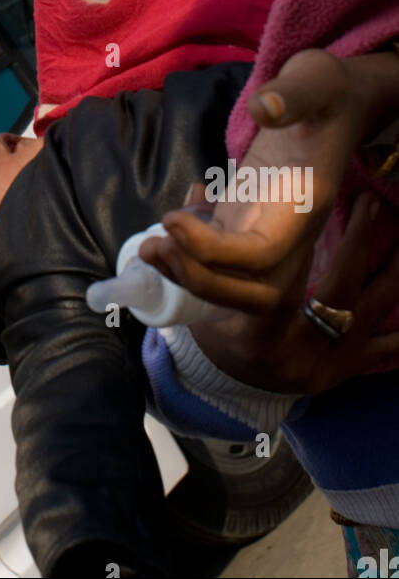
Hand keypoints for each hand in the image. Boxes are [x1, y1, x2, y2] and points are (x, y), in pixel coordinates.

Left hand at [140, 47, 398, 300]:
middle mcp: (289, 231)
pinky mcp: (247, 220)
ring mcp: (266, 230)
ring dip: (188, 275)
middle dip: (200, 281)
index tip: (171, 219)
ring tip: (148, 246)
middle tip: (156, 247)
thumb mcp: (316, 81)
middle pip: (253, 292)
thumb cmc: (326, 92)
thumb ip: (293, 95)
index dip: (214, 251)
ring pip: (233, 282)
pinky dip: (189, 249)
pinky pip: (219, 256)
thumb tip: (266, 108)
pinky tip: (176, 211)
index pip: (262, 255)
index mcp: (304, 206)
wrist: (331, 103)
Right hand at [183, 192, 398, 392]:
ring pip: (372, 313)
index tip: (317, 206)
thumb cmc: (216, 334)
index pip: (279, 292)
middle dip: (359, 242)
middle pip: (340, 293)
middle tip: (369, 202)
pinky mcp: (349, 370)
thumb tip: (198, 190)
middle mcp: (299, 355)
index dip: (298, 249)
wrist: (232, 387)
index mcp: (257, 338)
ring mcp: (330, 365)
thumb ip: (201, 246)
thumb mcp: (201, 298)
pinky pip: (386, 347)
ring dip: (393, 272)